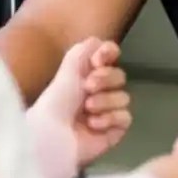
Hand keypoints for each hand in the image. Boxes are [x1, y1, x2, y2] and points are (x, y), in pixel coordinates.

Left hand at [32, 37, 131, 166]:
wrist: (53, 135)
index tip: (98, 60)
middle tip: (88, 87)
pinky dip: (109, 119)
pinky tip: (93, 124)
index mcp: (86, 74)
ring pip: (124, 97)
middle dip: (105, 79)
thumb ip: (84, 50)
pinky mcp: (114, 131)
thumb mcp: (68, 69)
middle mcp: (98, 91)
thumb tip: (101, 42)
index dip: (108, 54)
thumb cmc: (56, 102)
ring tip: (87, 110)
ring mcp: (107, 112)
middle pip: (120, 76)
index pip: (109, 56)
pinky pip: (125, 117)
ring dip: (105, 101)